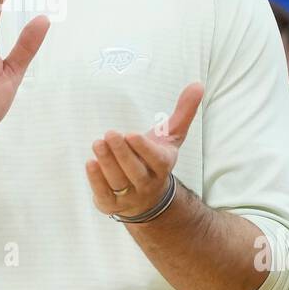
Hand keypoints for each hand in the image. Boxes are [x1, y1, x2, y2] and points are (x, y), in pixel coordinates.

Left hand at [85, 81, 203, 218]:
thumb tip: (198, 84)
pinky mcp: (112, 204)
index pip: (156, 160)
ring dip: (107, 163)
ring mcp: (130, 196)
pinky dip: (96, 181)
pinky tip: (90, 163)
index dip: (144, 149)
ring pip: (118, 181)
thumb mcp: (171, 137)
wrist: (149, 200)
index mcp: (163, 166)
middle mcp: (148, 184)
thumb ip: (183, 112)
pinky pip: (104, 195)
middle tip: (110, 134)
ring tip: (98, 143)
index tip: (131, 134)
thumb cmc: (155, 159)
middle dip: (121, 153)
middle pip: (135, 171)